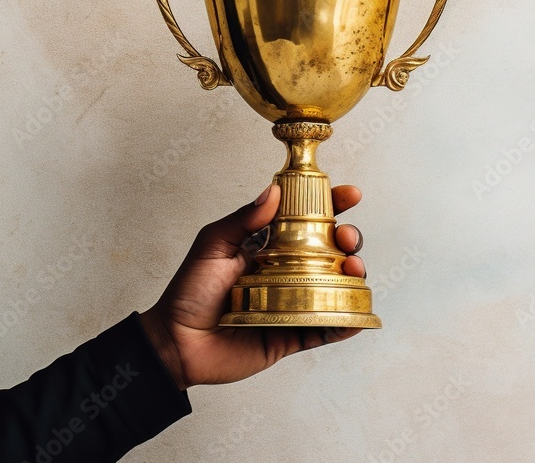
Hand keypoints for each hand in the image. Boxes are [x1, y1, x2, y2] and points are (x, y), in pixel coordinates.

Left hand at [138, 183, 366, 389]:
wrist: (177, 343)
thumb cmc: (188, 292)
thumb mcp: (212, 246)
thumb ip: (243, 220)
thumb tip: (274, 191)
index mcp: (267, 247)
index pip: (305, 220)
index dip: (331, 205)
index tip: (350, 195)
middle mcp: (284, 272)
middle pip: (329, 251)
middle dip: (348, 240)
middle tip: (348, 239)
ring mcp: (291, 303)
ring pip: (335, 287)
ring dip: (354, 276)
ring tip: (354, 269)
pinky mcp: (291, 335)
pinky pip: (325, 328)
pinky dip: (347, 321)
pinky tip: (357, 313)